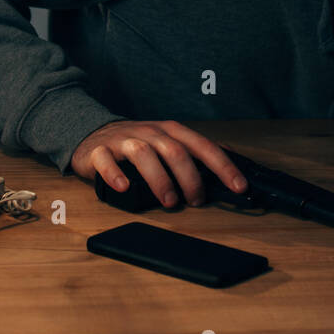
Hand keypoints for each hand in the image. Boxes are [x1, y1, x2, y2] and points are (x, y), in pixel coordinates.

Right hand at [70, 120, 247, 207]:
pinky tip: (124, 188)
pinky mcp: (100, 151)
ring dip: (160, 179)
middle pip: (175, 151)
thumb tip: (233, 158)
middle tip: (196, 200)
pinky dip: (116, 175)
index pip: (203, 146)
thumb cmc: (139, 142)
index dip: (223, 166)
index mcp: (172, 132)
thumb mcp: (170, 140)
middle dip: (190, 178)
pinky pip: (106, 161)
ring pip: (144, 154)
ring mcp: (125, 141)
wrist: (94, 133)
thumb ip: (197, 150)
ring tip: (169, 202)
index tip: (239, 186)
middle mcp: (150, 133)